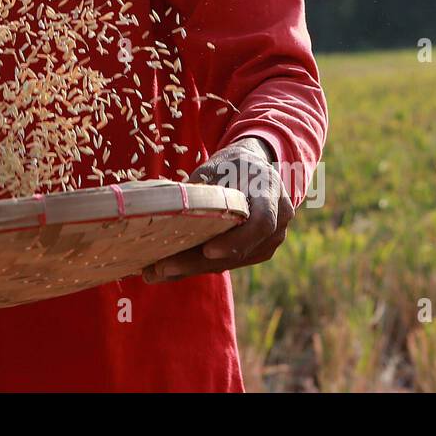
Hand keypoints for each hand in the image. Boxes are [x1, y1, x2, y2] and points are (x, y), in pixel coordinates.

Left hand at [142, 136, 293, 281]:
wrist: (255, 168)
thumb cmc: (233, 164)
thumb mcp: (217, 165)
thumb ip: (200, 186)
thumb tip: (169, 206)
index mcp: (271, 194)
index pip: (261, 224)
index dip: (236, 240)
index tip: (208, 250)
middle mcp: (278, 223)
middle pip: (240, 250)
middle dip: (198, 262)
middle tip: (161, 268)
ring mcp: (270, 241)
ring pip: (231, 261)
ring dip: (193, 268)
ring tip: (156, 272)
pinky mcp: (257, 252)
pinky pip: (228, 262)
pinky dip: (200, 266)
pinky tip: (170, 269)